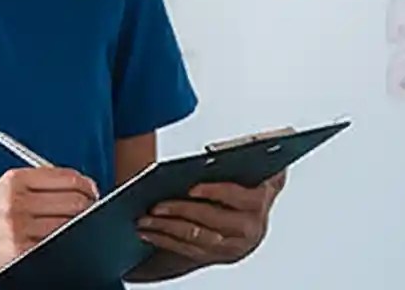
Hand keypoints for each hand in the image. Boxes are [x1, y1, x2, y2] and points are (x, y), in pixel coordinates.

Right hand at [0, 167, 98, 280]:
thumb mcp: (7, 189)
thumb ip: (40, 182)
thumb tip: (81, 186)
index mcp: (15, 180)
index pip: (66, 177)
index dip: (86, 184)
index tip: (91, 190)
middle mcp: (17, 200)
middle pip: (73, 201)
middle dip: (88, 205)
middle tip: (90, 209)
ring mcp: (19, 227)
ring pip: (68, 223)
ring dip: (78, 224)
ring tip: (74, 224)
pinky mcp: (21, 249)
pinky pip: (56, 242)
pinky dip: (64, 240)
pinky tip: (60, 238)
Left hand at [133, 170, 286, 274]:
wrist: (247, 222)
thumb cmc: (243, 189)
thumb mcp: (249, 172)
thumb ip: (247, 156)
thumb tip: (231, 148)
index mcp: (259, 201)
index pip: (238, 195)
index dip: (214, 192)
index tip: (190, 187)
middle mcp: (250, 228)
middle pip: (211, 219)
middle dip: (180, 211)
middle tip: (155, 206)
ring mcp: (233, 246)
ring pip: (196, 237)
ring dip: (166, 228)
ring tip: (144, 219)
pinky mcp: (215, 257)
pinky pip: (186, 250)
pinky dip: (164, 240)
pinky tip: (147, 232)